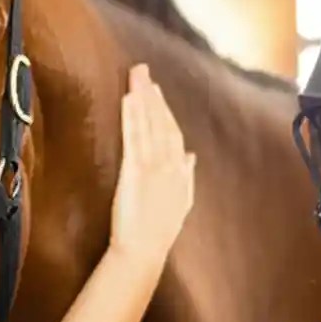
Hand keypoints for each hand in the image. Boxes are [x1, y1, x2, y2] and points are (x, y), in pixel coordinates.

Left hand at [109, 64, 195, 268]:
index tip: (157, 90)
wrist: (144, 251)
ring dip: (143, 98)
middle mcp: (170, 165)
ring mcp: (154, 166)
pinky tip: (130, 98)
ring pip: (150, 125)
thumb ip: (187, 176)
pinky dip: (134, 115)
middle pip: (162, 122)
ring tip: (136, 76)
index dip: (165, 110)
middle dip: (153, 95)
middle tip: (143, 70)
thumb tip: (190, 156)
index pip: (173, 133)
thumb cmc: (159, 231)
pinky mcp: (136, 170)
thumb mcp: (180, 202)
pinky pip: (135, 137)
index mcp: (179, 172)